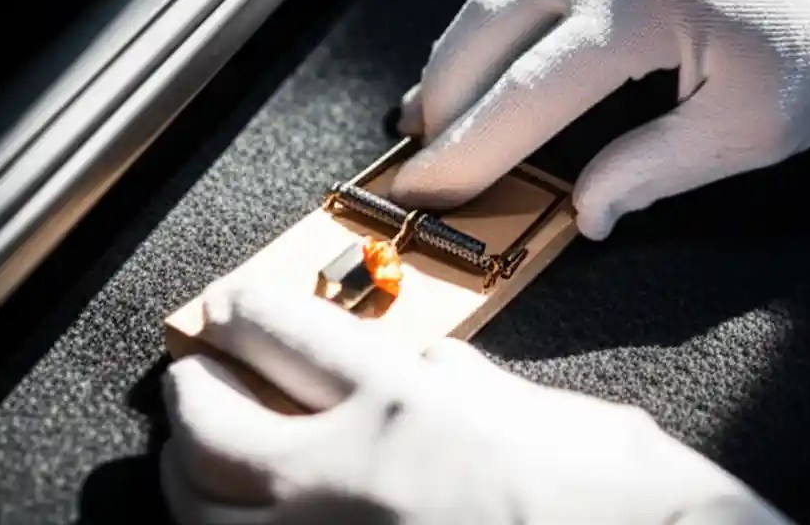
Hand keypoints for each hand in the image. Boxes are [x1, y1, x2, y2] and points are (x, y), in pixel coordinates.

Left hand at [160, 283, 791, 523]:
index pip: (280, 329)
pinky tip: (239, 516)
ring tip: (197, 447)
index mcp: (408, 405)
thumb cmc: (622, 501)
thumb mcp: (544, 409)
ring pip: (206, 508)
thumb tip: (422, 369)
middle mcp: (352, 476)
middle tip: (195, 369)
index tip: (230, 306)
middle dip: (190, 388)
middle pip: (212, 423)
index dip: (240, 309)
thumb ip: (465, 383)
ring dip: (188, 469)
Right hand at [390, 0, 809, 238]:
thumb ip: (653, 169)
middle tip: (416, 159)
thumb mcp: (751, 131)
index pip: (531, 87)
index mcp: (649, 5)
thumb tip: (585, 213)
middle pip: (492, 23)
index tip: (424, 189)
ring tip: (429, 112)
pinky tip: (485, 57)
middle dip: (443, 96)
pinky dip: (496, 24)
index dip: (470, 146)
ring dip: (459, 54)